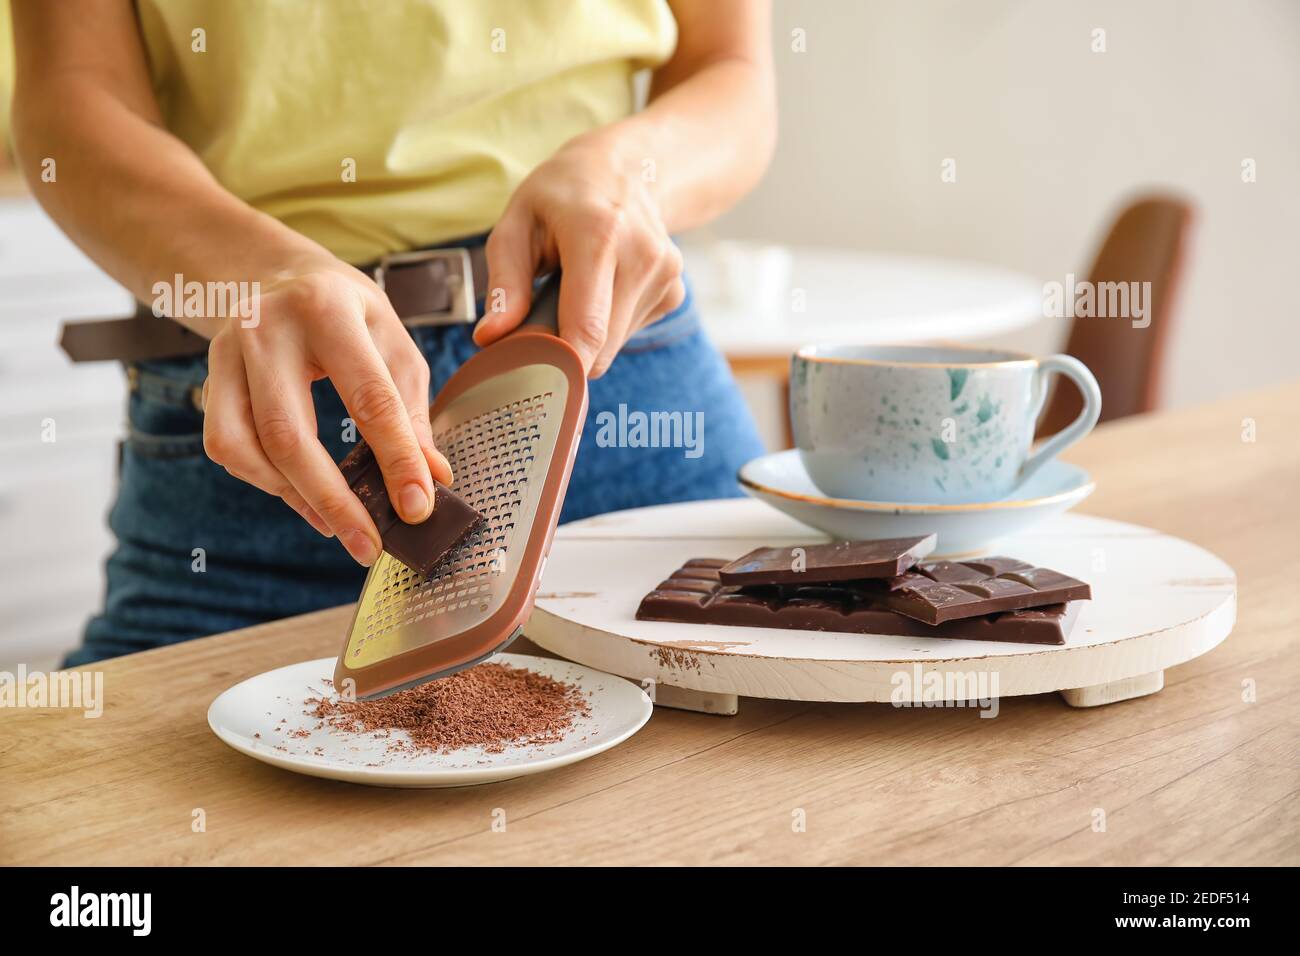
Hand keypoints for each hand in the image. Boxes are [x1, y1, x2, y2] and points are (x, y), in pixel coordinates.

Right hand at [201, 267, 452, 565]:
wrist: (273, 273)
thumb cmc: (345, 311)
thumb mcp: (391, 341)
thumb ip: (409, 410)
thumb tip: (433, 479)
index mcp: (328, 309)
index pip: (368, 396)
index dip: (396, 458)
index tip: (418, 507)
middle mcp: (266, 328)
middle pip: (290, 434)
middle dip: (334, 500)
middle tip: (369, 545)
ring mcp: (226, 353)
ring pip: (247, 448)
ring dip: (296, 498)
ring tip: (340, 524)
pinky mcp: (206, 378)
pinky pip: (226, 447)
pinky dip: (266, 481)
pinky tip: (302, 493)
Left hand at [473, 132, 685, 376]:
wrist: (628, 169)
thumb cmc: (561, 195)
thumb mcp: (516, 223)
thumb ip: (504, 283)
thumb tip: (491, 338)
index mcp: (599, 234)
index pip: (586, 328)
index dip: (558, 366)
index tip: (529, 378)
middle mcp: (642, 256)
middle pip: (599, 347)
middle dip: (563, 349)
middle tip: (535, 323)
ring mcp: (666, 275)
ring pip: (613, 346)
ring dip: (586, 335)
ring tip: (574, 291)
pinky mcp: (674, 292)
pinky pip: (629, 334)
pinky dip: (607, 326)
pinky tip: (602, 289)